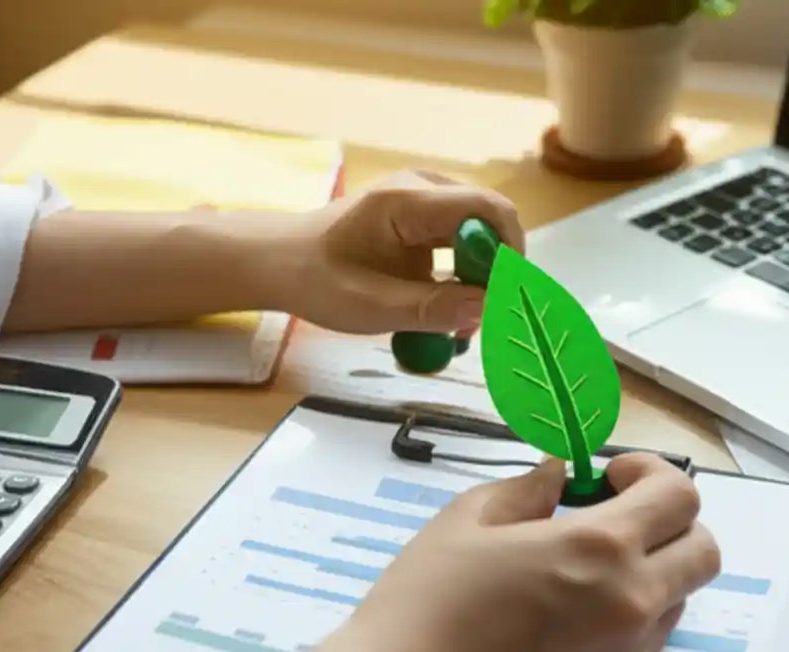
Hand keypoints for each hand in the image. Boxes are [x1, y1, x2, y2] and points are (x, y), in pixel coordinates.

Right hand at [244, 453, 720, 651]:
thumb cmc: (423, 609)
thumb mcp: (466, 522)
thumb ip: (526, 490)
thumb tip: (558, 478)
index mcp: (599, 549)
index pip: (679, 496)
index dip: (651, 473)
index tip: (612, 476)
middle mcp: (631, 605)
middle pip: (702, 551)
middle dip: (670, 523)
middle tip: (617, 517)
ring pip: (676, 600)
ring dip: (649, 573)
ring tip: (583, 572)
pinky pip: (647, 648)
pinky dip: (628, 622)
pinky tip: (570, 620)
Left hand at [278, 170, 525, 338]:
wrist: (279, 262)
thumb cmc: (315, 280)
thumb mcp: (371, 306)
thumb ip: (432, 309)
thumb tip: (488, 309)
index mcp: (408, 201)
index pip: (487, 209)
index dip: (509, 251)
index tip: (505, 298)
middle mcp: (423, 189)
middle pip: (490, 222)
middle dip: (496, 273)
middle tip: (482, 322)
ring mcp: (424, 201)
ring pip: (480, 235)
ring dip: (481, 279)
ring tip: (463, 324)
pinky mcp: (422, 219)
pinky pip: (462, 243)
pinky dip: (464, 277)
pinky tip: (447, 310)